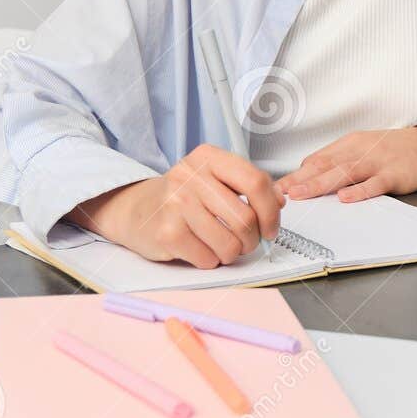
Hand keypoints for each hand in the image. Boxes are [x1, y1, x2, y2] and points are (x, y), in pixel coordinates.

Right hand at [71, 145, 283, 267]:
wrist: (136, 209)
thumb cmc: (183, 197)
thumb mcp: (215, 179)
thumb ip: (249, 186)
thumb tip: (280, 201)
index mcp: (209, 157)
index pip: (256, 182)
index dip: (271, 212)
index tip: (271, 229)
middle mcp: (190, 175)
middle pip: (245, 219)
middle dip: (251, 240)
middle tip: (244, 242)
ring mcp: (176, 203)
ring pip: (229, 244)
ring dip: (231, 253)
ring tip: (220, 245)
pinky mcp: (166, 232)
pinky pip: (208, 259)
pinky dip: (210, 260)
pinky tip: (199, 248)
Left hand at [277, 126, 416, 201]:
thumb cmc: (394, 149)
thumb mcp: (363, 148)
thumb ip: (339, 160)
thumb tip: (309, 175)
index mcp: (349, 144)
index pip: (317, 159)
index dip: (296, 174)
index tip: (278, 187)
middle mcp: (360, 150)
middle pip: (325, 165)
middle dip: (300, 180)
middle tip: (280, 193)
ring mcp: (377, 162)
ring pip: (344, 173)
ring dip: (320, 184)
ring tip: (302, 194)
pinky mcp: (394, 174)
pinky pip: (375, 184)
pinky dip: (360, 191)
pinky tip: (346, 198)